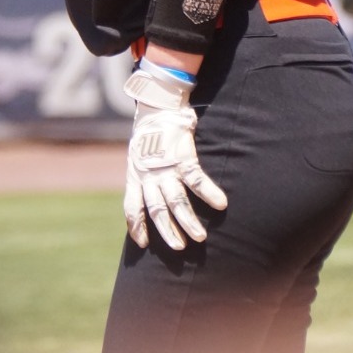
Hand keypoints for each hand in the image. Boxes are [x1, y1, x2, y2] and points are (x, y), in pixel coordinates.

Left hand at [120, 67, 226, 249]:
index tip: (143, 244)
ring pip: (176, 201)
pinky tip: (221, 204)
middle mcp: (149, 175)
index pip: (132, 207)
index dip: (136, 227)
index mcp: (136, 176)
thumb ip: (143, 175)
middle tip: (179, 248)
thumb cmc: (149, 133)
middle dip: (168, 231)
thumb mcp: (138, 156)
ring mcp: (166, 167)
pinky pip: (197, 180)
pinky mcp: (182, 157)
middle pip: (156, 210)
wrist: (157, 105)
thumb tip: (149, 193)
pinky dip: (209, 193)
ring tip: (200, 237)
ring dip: (188, 221)